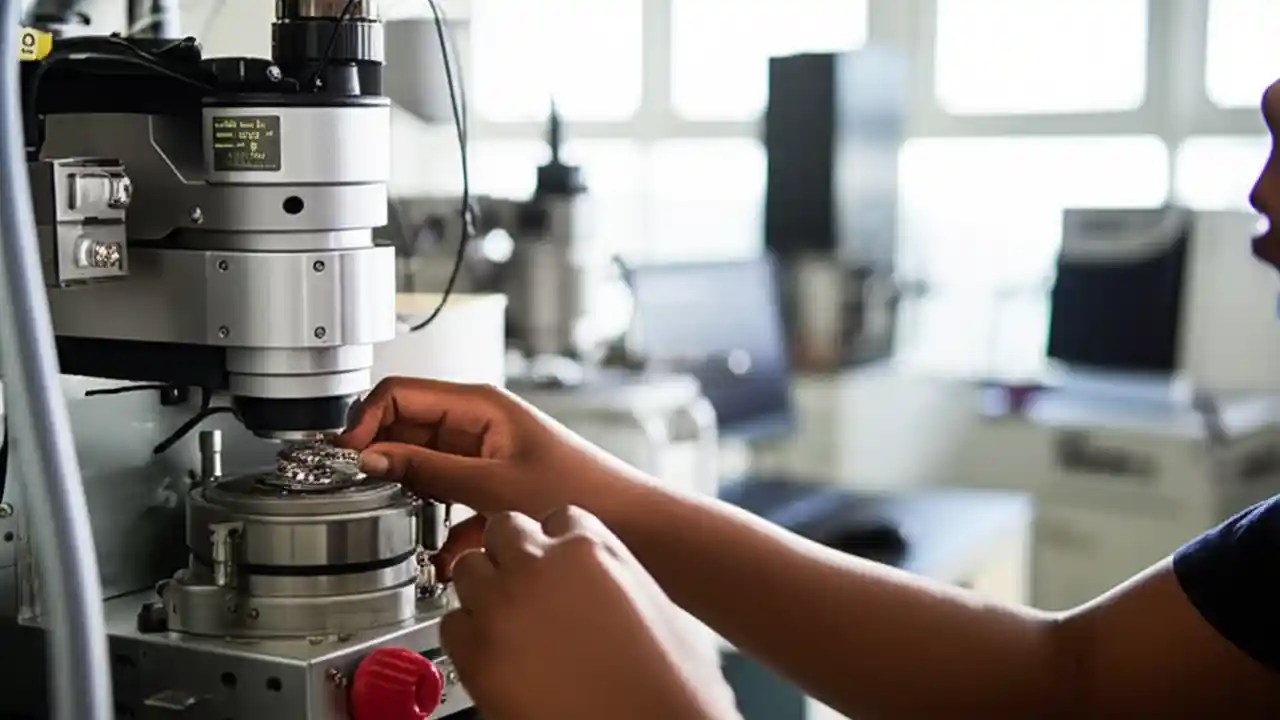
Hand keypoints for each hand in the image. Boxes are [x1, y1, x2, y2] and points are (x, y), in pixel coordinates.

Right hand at [337, 377, 652, 574]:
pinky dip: (440, 526)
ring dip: (409, 495)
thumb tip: (373, 457)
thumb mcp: (492, 482)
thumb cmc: (581, 487)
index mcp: (479, 404)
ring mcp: (484, 455)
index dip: (366, 420)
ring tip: (397, 522)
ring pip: (423, 468)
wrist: (631, 521)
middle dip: (382, 460)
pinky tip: (441, 555)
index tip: (346, 455)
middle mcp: (478, 423)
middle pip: (406, 430)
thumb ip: (429, 469)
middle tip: (358, 491)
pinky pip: (448, 500)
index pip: (400, 393)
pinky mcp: (491, 489)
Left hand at [442, 506, 738, 719]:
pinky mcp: (477, 652)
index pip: (556, 516)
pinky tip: (493, 653)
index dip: (554, 542)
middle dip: (510, 554)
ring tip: (506, 619)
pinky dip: (467, 634)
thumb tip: (597, 578)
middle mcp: (542, 566)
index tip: (554, 559)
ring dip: (484, 588)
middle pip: (502, 529)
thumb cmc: (667, 684)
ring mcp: (504, 605)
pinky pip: (452, 623)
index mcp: (591, 547)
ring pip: (469, 568)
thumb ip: (612, 575)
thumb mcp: (653, 605)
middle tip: (523, 586)